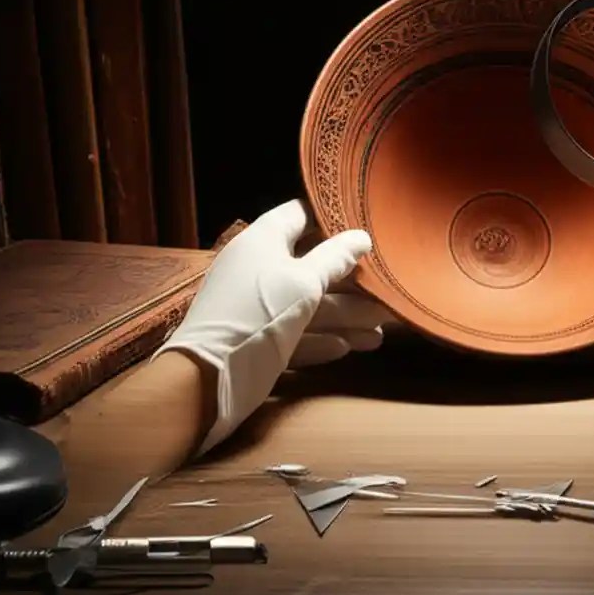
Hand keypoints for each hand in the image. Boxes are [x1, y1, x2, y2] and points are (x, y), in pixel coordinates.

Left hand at [155, 200, 393, 453]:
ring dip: (344, 318)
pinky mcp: (255, 340)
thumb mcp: (304, 283)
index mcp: (263, 241)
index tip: (367, 227)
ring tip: (379, 334)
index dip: (332, 219)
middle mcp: (258, 269)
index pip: (300, 215)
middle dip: (351, 284)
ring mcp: (255, 307)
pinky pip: (294, 334)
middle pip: (311, 267)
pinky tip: (347, 348)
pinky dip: (320, 340)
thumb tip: (361, 236)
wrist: (207, 380)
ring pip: (307, 306)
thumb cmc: (259, 317)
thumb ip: (335, 258)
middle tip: (386, 295)